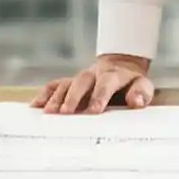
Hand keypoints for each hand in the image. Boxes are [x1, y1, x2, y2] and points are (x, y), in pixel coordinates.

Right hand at [30, 54, 153, 114]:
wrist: (120, 65)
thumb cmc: (131, 82)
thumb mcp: (142, 85)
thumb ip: (141, 93)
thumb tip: (136, 101)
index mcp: (112, 75)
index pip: (105, 84)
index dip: (100, 96)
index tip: (94, 111)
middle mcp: (93, 75)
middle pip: (81, 82)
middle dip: (73, 97)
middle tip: (65, 113)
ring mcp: (80, 77)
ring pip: (66, 84)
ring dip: (56, 97)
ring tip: (48, 113)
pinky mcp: (70, 81)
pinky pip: (55, 85)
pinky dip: (44, 94)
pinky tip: (35, 106)